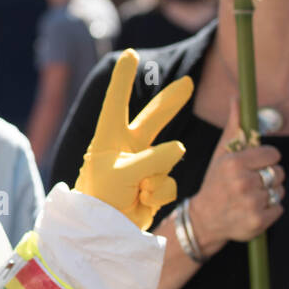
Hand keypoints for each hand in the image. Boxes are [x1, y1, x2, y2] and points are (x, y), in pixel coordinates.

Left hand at [74, 49, 192, 229]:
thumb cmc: (100, 199)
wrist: (103, 233)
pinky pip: (168, 181)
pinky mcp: (154, 185)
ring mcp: (142, 167)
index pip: (117, 102)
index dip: (123, 78)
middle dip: (170, 102)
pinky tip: (144, 200)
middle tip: (188, 83)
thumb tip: (179, 147)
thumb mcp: (120, 173)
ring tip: (138, 188)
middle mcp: (125, 149)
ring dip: (155, 174)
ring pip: (167, 157)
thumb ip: (152, 157)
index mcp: (109, 139)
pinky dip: (159, 192)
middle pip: (153, 119)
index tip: (129, 54)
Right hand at [187, 99, 284, 255]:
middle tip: (250, 182)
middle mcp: (243, 183)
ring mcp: (251, 203)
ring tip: (250, 196)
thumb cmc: (216, 181)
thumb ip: (235, 126)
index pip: (273, 155)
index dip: (266, 158)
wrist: (205, 219)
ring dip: (269, 193)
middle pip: (279, 172)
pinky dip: (270, 210)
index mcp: (234, 164)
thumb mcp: (222, 153)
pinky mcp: (258, 221)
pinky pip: (280, 208)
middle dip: (268, 176)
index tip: (256, 164)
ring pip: (280, 191)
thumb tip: (238, 97)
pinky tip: (253, 209)